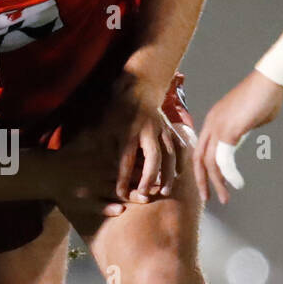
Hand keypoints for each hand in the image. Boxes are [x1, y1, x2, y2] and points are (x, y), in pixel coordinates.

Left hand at [70, 72, 183, 203]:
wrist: (139, 88)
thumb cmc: (118, 111)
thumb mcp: (105, 126)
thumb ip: (104, 146)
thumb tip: (101, 168)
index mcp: (129, 132)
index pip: (126, 159)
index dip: (123, 178)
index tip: (121, 193)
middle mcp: (148, 131)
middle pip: (153, 157)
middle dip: (150, 178)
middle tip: (146, 194)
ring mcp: (163, 130)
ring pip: (170, 155)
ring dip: (168, 174)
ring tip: (166, 191)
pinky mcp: (172, 129)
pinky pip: (180, 147)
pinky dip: (181, 162)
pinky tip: (179, 175)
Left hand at [194, 69, 282, 203]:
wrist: (270, 81)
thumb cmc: (266, 95)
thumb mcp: (249, 117)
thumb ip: (243, 130)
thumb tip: (246, 137)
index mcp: (214, 120)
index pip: (200, 148)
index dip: (203, 168)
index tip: (209, 182)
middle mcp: (211, 124)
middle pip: (198, 158)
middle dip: (202, 180)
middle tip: (207, 198)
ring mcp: (218, 127)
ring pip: (210, 163)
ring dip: (217, 183)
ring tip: (224, 197)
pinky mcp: (229, 132)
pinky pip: (224, 160)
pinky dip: (229, 175)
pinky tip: (236, 184)